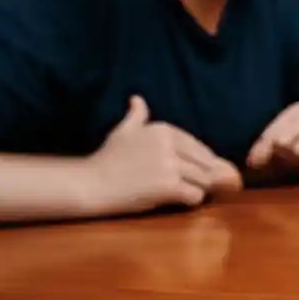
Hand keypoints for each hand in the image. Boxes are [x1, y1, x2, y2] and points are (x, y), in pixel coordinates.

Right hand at [86, 96, 241, 213]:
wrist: (92, 183)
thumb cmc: (108, 159)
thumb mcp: (123, 131)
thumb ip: (136, 116)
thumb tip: (137, 98)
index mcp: (163, 129)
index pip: (197, 146)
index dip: (198, 161)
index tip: (188, 170)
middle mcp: (169, 144)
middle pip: (206, 163)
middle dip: (202, 175)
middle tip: (189, 184)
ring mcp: (170, 165)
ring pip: (205, 179)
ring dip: (198, 188)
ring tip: (183, 192)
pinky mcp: (169, 186)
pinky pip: (196, 195)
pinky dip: (191, 200)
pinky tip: (178, 200)